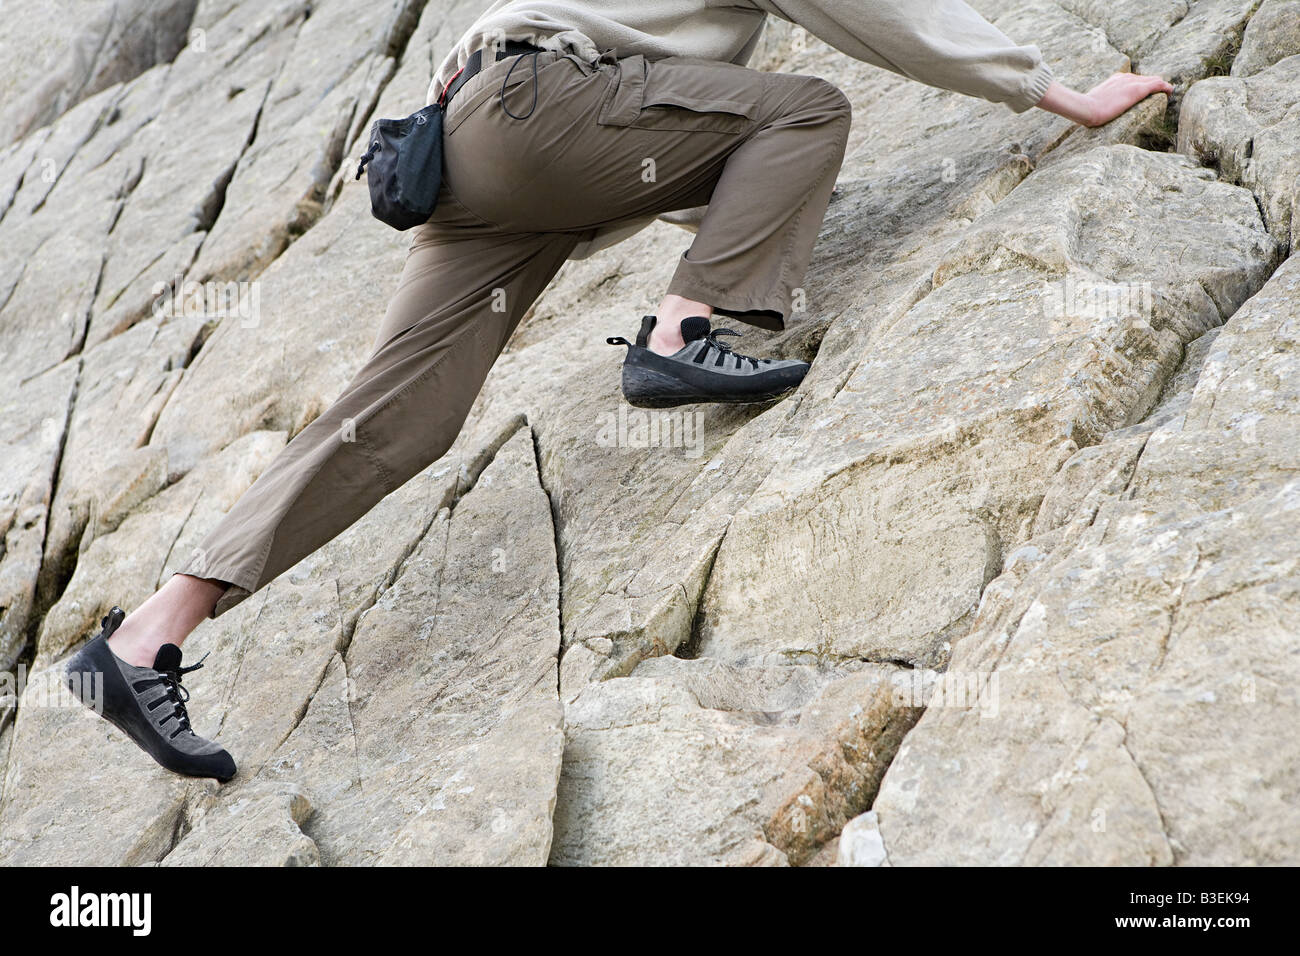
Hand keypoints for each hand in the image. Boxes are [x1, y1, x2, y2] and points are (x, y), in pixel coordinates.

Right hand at [1035, 74, 1172, 126]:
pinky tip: (1170, 91)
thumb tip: (1089, 113)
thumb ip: (1097, 102)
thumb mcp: (1092, 102)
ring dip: (1160, 86)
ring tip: (1167, 91)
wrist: (1085, 108)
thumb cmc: (1084, 109)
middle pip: (1145, 78)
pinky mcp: (1136, 90)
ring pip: (1152, 80)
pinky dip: (1165, 87)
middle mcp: (1125, 77)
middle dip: (1154, 84)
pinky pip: (1157, 85)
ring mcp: (1131, 83)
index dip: (1142, 85)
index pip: (1133, 80)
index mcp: (1115, 79)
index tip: (1147, 91)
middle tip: (1162, 91)